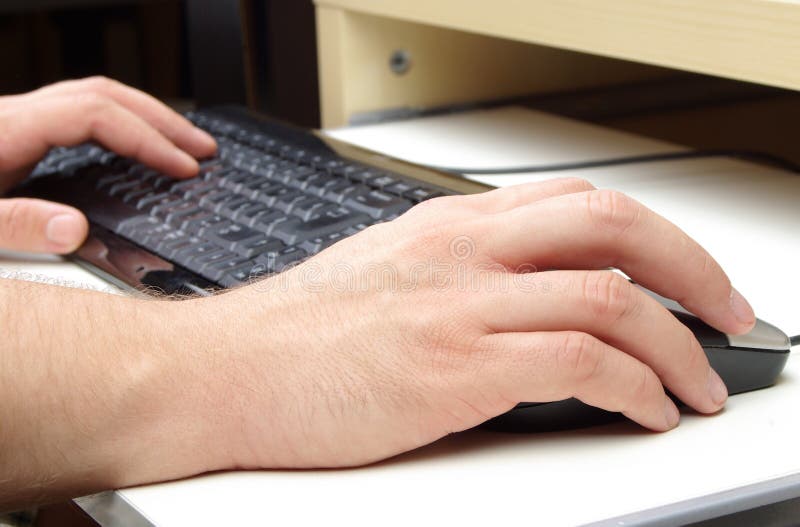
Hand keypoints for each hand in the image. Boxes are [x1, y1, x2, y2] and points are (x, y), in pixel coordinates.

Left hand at [0, 77, 215, 253]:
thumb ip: (16, 225)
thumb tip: (74, 229)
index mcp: (7, 128)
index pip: (96, 115)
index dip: (149, 139)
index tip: (185, 167)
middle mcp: (15, 116)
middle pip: (104, 96)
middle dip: (162, 121)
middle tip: (204, 148)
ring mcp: (16, 122)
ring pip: (94, 100)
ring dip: (145, 119)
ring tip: (181, 144)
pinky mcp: (14, 135)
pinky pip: (80, 116)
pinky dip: (121, 128)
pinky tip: (134, 150)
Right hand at [182, 178, 756, 469]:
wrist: (228, 371)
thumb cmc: (299, 331)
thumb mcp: (390, 275)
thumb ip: (463, 273)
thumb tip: (528, 295)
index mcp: (450, 227)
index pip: (580, 202)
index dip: (653, 234)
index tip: (685, 272)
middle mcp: (463, 251)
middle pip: (614, 226)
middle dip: (691, 269)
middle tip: (725, 311)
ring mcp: (462, 305)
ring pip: (611, 297)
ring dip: (675, 344)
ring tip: (697, 382)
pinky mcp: (454, 367)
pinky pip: (581, 362)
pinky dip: (634, 386)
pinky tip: (645, 408)